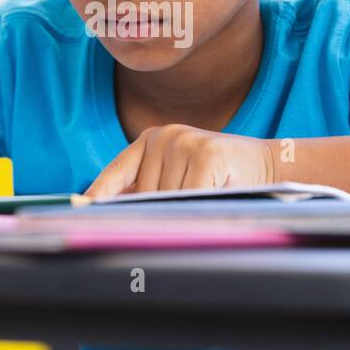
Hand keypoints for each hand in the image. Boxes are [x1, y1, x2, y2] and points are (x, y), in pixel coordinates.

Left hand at [83, 123, 275, 200]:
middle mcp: (163, 137)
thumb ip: (146, 188)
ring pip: (165, 200)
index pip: (115, 172)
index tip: (81, 210)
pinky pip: (187, 198)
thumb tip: (110, 213)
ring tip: (207, 198)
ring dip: (183, 210)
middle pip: (141, 195)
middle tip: (182, 211)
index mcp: (149, 140)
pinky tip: (211, 200)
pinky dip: (195, 209)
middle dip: (156, 213)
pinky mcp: (205, 155)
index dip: (98, 194)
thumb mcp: (177, 175)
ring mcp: (184, 143)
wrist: (268, 166)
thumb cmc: (218, 177)